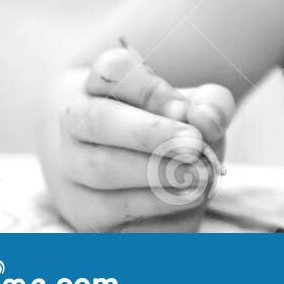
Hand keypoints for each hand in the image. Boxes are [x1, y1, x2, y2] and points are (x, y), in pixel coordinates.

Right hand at [48, 42, 234, 231]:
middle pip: (99, 121)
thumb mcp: (198, 108)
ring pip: (103, 172)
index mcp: (100, 85)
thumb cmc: (173, 130)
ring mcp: (73, 171)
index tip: (182, 106)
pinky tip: (187, 200)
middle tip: (194, 144)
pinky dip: (155, 208)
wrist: (140, 176)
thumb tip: (204, 119)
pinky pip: (113, 213)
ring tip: (198, 177)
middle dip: (151, 134)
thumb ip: (210, 104)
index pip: (112, 70)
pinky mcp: (83, 213)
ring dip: (155, 176)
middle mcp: (77, 125)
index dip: (147, 87)